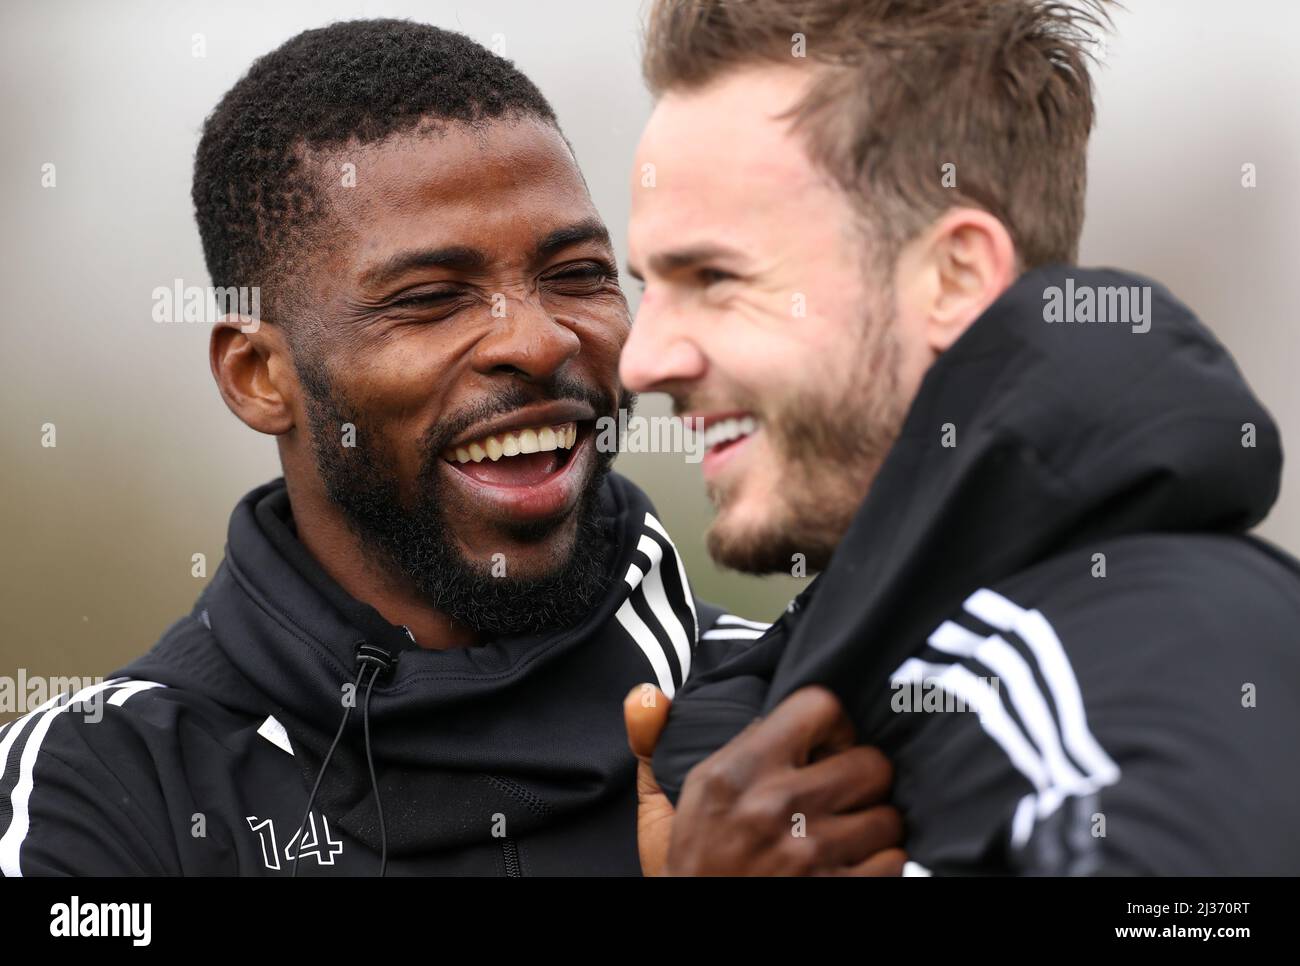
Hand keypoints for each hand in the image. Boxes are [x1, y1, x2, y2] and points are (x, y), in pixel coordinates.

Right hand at [625, 683, 905, 875]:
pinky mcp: (837, 891)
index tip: (826, 741)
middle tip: (842, 788)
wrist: (693, 938)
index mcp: (737, 773)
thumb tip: (644, 696)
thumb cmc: (687, 873)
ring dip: (873, 823)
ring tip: (846, 829)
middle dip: (861, 775)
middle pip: (871, 762)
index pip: (820, 706)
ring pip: (888, 815)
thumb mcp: (659, 809)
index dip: (833, 722)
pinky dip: (880, 863)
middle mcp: (777, 807)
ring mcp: (811, 854)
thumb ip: (653, 743)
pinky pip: (894, 861)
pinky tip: (852, 862)